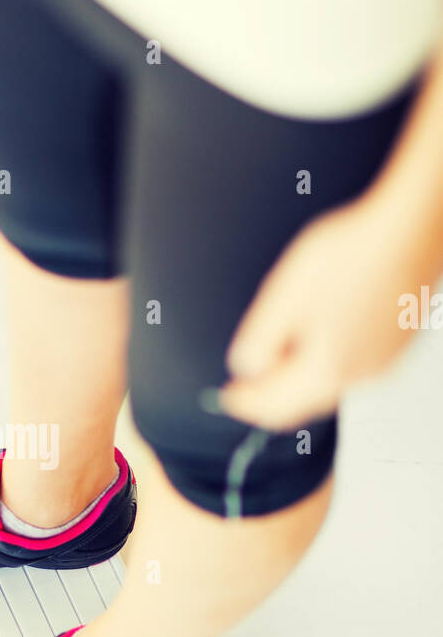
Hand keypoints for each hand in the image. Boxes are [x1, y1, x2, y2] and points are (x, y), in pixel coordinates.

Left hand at [219, 197, 426, 429]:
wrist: (408, 230)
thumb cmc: (352, 253)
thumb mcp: (285, 294)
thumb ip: (259, 339)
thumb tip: (246, 366)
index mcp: (327, 367)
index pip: (276, 406)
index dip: (246, 403)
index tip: (228, 396)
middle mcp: (359, 374)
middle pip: (303, 403)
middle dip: (270, 395)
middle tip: (245, 385)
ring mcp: (382, 362)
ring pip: (327, 386)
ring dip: (297, 380)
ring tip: (276, 359)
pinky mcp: (395, 345)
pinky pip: (351, 368)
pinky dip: (325, 364)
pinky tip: (317, 340)